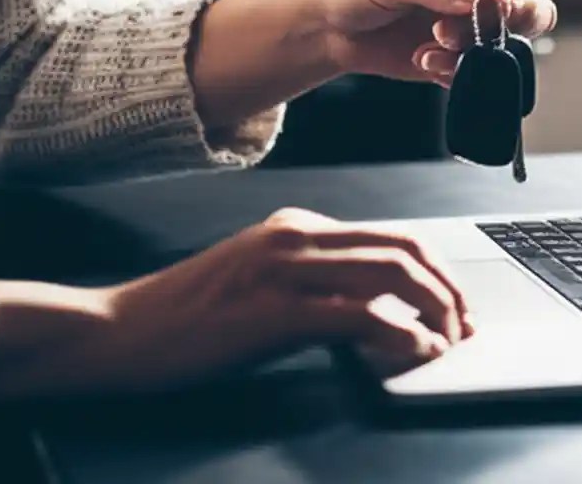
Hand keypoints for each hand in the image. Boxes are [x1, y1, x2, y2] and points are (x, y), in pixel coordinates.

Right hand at [0, 209, 470, 398]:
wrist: (117, 333)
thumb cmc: (185, 318)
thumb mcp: (257, 282)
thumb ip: (313, 282)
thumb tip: (377, 310)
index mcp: (296, 228)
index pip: (391, 238)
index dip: (436, 273)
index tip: (454, 309)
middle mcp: (295, 237)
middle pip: (404, 250)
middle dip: (448, 290)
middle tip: (465, 328)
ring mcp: (284, 270)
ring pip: (392, 275)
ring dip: (435, 311)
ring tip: (448, 344)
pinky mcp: (272, 311)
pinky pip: (359, 316)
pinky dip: (401, 335)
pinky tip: (415, 354)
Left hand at [189, 0, 555, 127]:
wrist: (329, 30)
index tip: (492, 3)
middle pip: (523, 8)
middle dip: (499, 27)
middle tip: (467, 36)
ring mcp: (471, 24)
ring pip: (505, 45)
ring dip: (472, 53)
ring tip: (432, 49)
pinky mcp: (460, 57)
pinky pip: (479, 71)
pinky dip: (455, 70)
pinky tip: (422, 60)